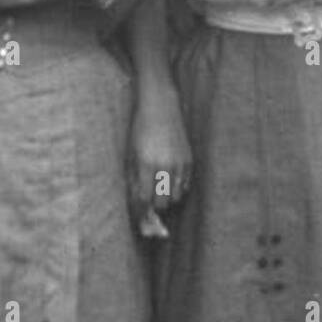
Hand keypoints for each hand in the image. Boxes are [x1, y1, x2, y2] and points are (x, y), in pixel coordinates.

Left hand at [127, 99, 192, 229]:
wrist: (161, 105)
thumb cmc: (140, 129)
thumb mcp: (131, 154)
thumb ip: (134, 179)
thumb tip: (137, 202)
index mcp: (146, 164)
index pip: (145, 199)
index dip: (142, 211)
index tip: (140, 215)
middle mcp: (165, 166)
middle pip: (163, 203)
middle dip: (155, 206)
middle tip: (150, 203)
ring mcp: (180, 163)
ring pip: (176, 197)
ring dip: (167, 198)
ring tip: (160, 191)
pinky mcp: (189, 160)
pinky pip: (185, 185)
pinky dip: (177, 188)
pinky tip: (170, 181)